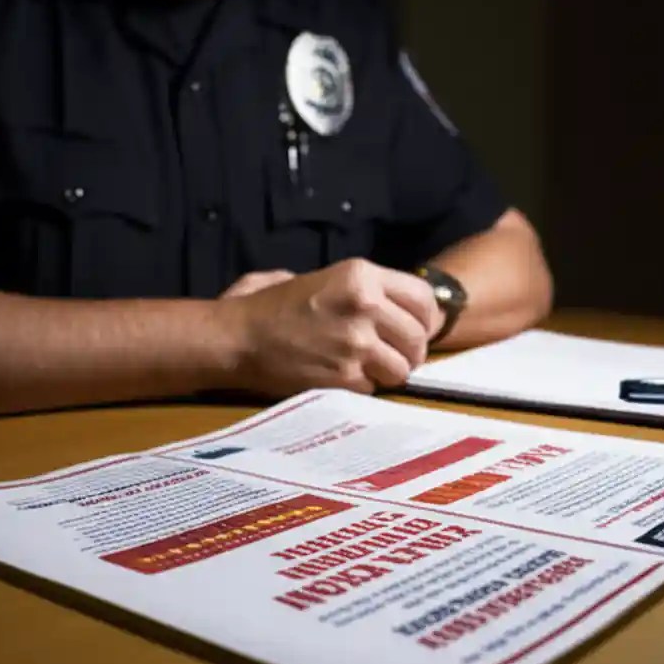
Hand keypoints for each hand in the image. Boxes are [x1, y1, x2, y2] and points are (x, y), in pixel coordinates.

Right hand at [218, 258, 439, 395]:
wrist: (239, 337)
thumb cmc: (274, 306)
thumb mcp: (323, 276)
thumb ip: (363, 288)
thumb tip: (397, 309)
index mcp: (362, 275)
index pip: (424, 299)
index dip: (424, 319)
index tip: (414, 329)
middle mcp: (366, 306)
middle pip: (418, 338)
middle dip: (409, 351)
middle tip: (392, 355)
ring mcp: (356, 343)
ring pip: (402, 369)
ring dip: (388, 373)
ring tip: (367, 368)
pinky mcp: (344, 376)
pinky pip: (374, 388)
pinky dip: (363, 387)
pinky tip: (342, 377)